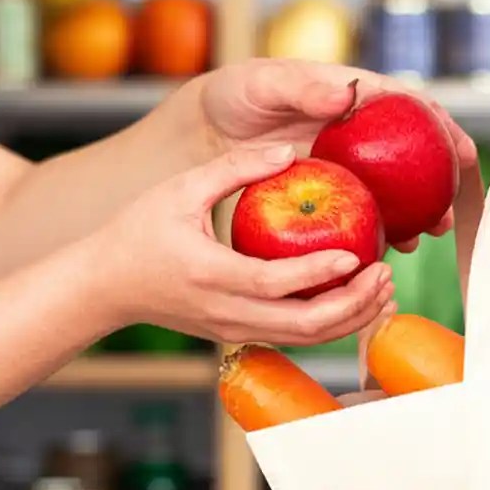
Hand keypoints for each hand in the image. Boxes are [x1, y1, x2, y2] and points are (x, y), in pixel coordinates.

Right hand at [101, 145, 392, 345]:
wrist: (104, 287)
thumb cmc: (137, 231)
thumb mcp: (179, 189)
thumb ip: (233, 168)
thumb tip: (289, 151)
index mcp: (211, 275)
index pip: (275, 283)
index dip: (320, 273)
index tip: (357, 254)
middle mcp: (227, 313)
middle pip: (304, 326)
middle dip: (354, 305)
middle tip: (386, 274)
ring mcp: (233, 330)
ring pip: (305, 339)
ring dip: (350, 318)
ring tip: (383, 288)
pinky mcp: (237, 334)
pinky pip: (293, 335)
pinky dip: (330, 323)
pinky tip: (355, 297)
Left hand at [194, 58, 479, 251]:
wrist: (205, 127)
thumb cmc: (237, 94)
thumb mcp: (265, 84)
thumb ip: (302, 87)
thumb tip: (346, 94)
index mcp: (353, 95)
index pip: (408, 107)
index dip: (441, 126)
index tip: (462, 151)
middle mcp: (357, 131)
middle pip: (410, 155)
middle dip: (438, 182)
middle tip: (449, 208)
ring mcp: (345, 163)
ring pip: (390, 188)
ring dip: (412, 212)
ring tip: (425, 235)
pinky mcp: (327, 190)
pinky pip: (357, 210)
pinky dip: (373, 228)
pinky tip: (381, 250)